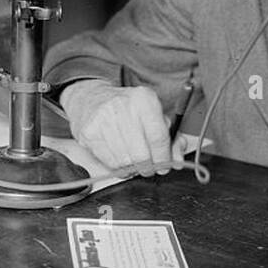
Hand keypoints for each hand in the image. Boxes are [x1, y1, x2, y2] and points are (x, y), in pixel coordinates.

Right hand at [59, 80, 183, 175]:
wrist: (92, 100)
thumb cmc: (129, 111)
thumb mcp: (154, 116)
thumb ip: (171, 138)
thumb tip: (178, 159)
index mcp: (144, 99)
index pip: (159, 137)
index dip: (164, 157)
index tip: (165, 165)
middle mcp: (123, 106)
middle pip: (142, 154)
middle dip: (149, 167)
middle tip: (149, 166)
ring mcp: (104, 119)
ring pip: (125, 162)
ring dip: (133, 167)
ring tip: (133, 159)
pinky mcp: (90, 133)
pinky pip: (110, 163)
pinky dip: (118, 167)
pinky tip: (120, 157)